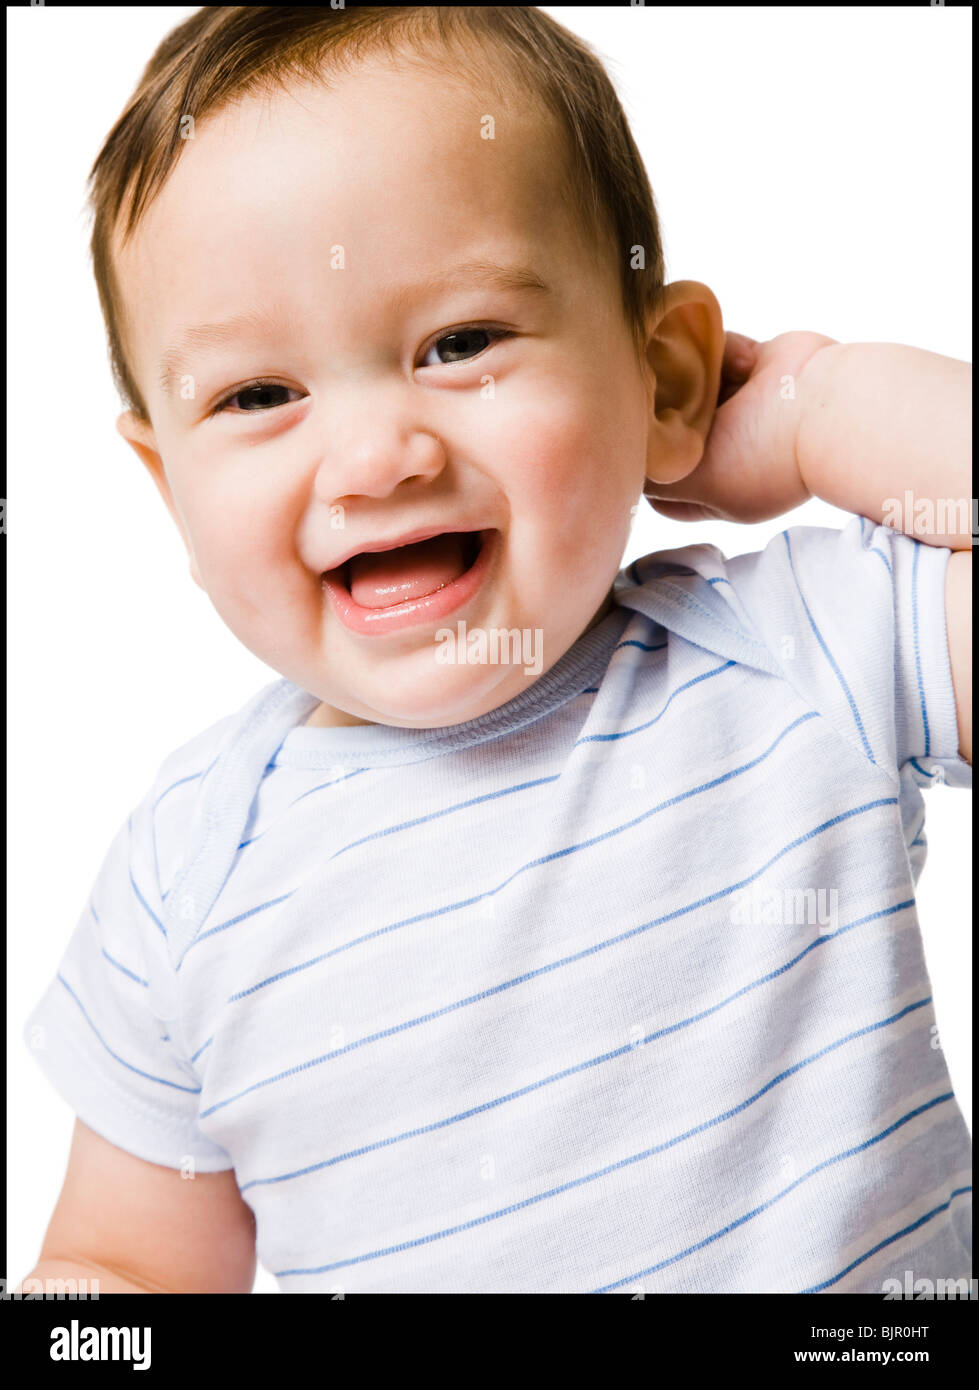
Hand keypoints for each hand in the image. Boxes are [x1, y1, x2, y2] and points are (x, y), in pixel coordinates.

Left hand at [644, 330, 837, 523]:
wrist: (827, 406)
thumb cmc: (763, 455)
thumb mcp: (696, 484)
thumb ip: (652, 475)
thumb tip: (622, 458)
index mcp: (721, 486)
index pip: (665, 482)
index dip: (644, 466)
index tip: (628, 447)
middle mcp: (732, 447)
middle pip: (673, 427)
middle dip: (662, 411)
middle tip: (648, 396)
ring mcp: (745, 407)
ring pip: (691, 385)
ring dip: (690, 376)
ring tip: (691, 374)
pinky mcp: (757, 365)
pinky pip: (718, 349)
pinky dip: (722, 350)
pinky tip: (744, 366)